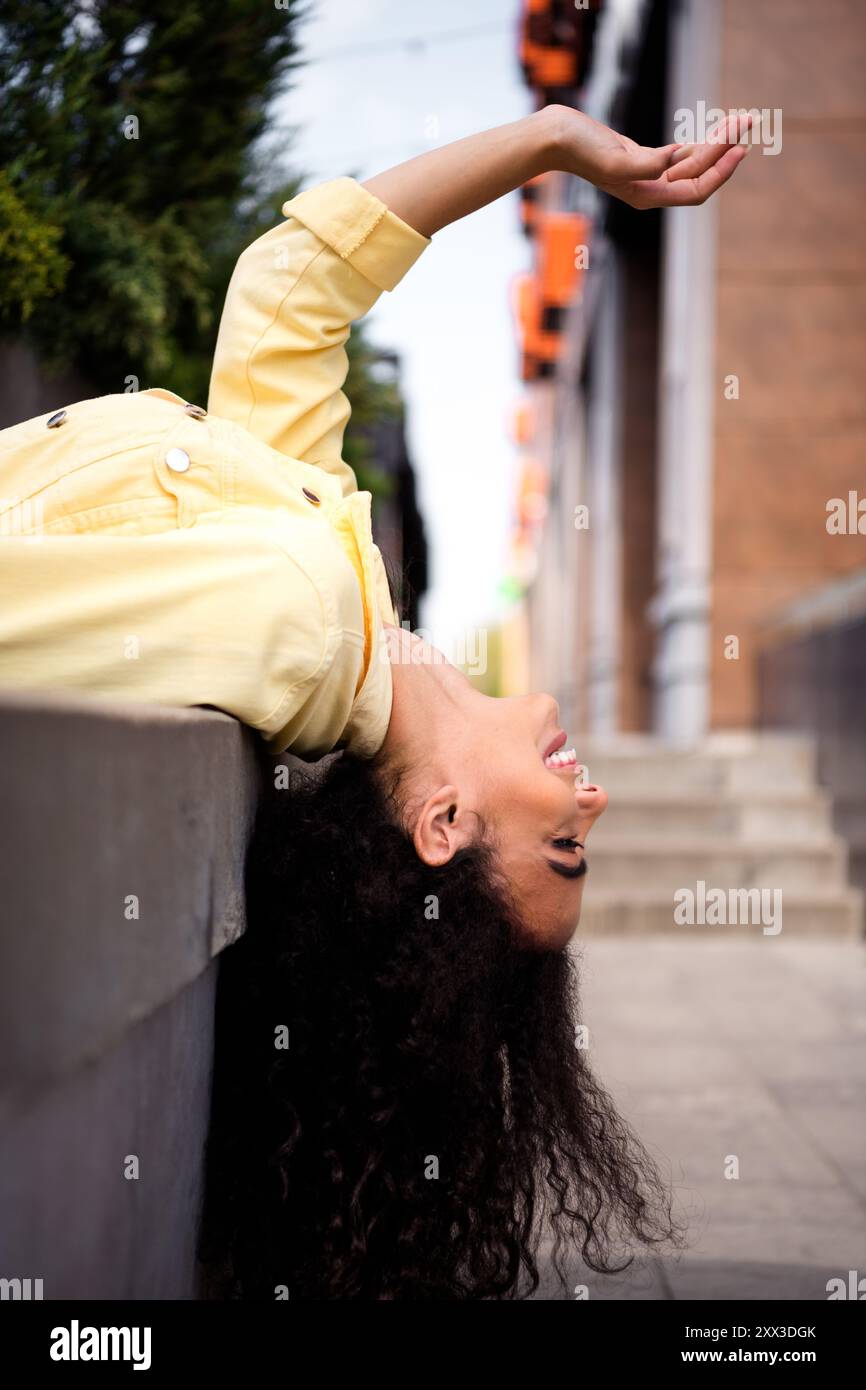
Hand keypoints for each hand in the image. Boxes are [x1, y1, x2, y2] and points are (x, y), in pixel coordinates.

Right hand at [551, 107, 750, 209]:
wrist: (555, 138)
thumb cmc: (580, 149)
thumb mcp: (614, 158)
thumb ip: (647, 164)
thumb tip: (678, 156)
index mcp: (647, 195)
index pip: (696, 189)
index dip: (721, 171)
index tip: (740, 147)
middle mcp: (651, 188)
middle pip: (700, 174)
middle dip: (725, 149)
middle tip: (748, 122)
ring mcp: (647, 174)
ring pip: (693, 163)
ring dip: (717, 142)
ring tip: (739, 121)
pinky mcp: (642, 157)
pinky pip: (681, 155)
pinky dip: (700, 142)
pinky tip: (715, 131)